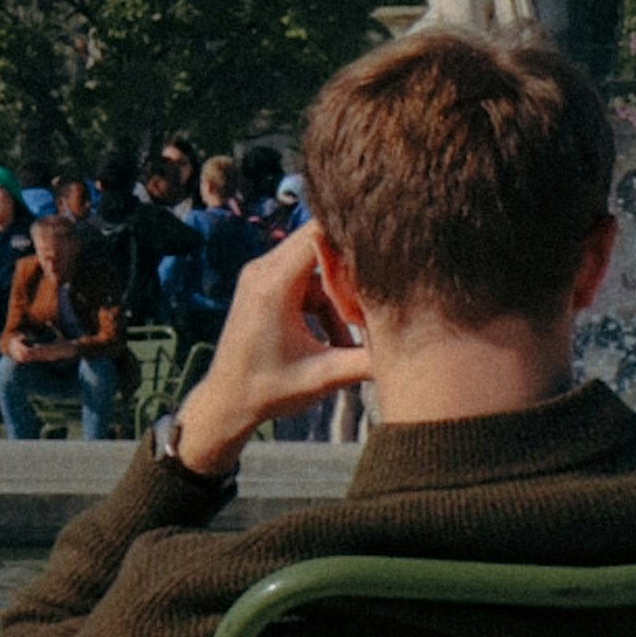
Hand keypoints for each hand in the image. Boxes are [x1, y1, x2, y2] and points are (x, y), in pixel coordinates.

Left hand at [175, 222, 369, 477]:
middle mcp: (263, 270)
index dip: (353, 237)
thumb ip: (367, 360)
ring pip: (314, 263)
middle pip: (318, 241)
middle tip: (377, 289)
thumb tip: (408, 348)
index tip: (383, 250)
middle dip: (350, 265)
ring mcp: (260, 275)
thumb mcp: (324, 377)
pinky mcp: (262, 286)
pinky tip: (336, 335)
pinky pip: (302, 278)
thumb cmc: (269, 391)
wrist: (227, 403)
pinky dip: (323, 299)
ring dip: (338, 289)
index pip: (319, 232)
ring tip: (355, 325)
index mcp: (274, 283)